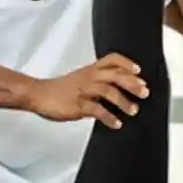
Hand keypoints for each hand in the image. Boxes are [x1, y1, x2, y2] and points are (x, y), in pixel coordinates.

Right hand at [23, 53, 148, 128]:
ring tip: (133, 110)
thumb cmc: (58, 89)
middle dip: (132, 83)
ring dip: (124, 101)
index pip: (112, 59)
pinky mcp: (78, 105)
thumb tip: (117, 89)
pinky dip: (109, 117)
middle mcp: (89, 77)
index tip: (139, 71)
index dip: (127, 63)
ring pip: (109, 91)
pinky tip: (116, 123)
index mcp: (90, 70)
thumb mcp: (80, 78)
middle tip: (144, 93)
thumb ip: (97, 81)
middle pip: (115, 75)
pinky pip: (97, 110)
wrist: (38, 94)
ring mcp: (83, 90)